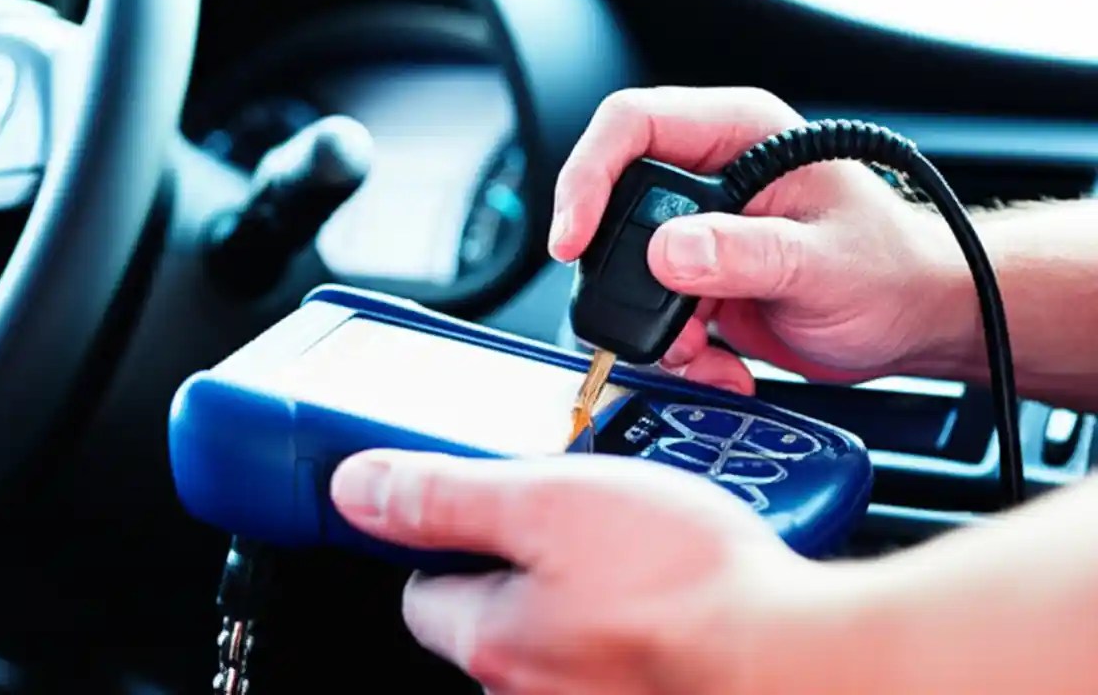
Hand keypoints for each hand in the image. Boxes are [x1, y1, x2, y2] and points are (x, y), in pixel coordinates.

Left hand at [330, 449, 845, 694]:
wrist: (806, 660)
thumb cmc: (689, 587)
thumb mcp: (549, 503)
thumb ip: (444, 498)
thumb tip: (357, 489)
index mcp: (490, 639)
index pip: (421, 590)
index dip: (443, 537)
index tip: (477, 507)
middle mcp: (532, 691)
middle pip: (495, 614)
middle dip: (526, 562)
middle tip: (579, 514)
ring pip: (564, 632)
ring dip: (589, 586)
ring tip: (642, 543)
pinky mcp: (651, 694)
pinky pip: (622, 650)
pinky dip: (639, 616)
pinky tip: (679, 586)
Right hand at [551, 86, 966, 392]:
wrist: (911, 322)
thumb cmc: (892, 271)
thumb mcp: (824, 261)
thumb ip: (747, 254)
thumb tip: (669, 251)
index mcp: (739, 135)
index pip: (632, 126)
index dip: (588, 176)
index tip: (574, 238)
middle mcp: (710, 177)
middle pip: (614, 205)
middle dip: (620, 275)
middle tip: (649, 317)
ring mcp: (699, 233)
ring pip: (625, 272)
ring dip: (652, 327)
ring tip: (702, 353)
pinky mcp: (697, 283)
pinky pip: (651, 316)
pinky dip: (675, 354)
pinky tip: (721, 367)